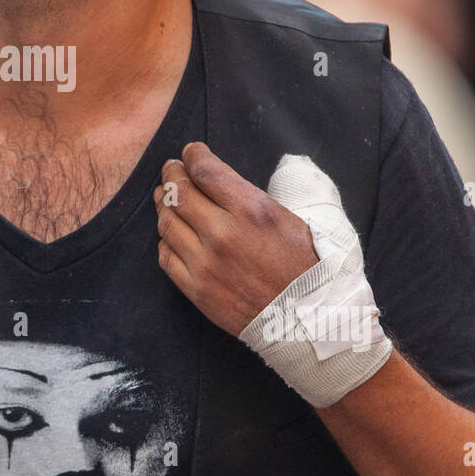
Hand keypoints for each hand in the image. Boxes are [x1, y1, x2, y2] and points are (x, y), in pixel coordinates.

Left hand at [153, 141, 318, 337]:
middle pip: (179, 193)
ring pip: (167, 222)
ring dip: (163, 204)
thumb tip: (275, 166)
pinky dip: (165, 238)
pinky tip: (170, 232)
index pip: (205, 171)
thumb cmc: (311, 269)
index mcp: (252, 211)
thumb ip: (285, 187)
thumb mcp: (307, 218)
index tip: (190, 152)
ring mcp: (205, 263)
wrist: (308, 323)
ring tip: (164, 196)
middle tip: (171, 169)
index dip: (193, 156)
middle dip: (172, 175)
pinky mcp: (196, 289)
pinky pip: (166, 255)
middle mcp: (222, 233)